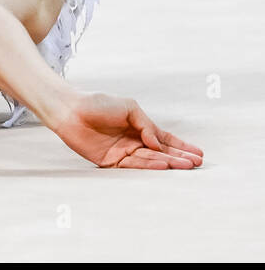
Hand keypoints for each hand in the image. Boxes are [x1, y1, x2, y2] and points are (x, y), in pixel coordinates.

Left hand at [52, 93, 203, 168]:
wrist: (71, 109)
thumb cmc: (98, 104)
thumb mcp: (129, 108)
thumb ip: (146, 124)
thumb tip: (158, 143)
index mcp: (138, 127)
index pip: (164, 139)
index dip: (181, 146)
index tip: (198, 153)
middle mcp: (133, 141)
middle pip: (160, 152)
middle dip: (179, 157)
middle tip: (197, 163)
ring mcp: (122, 152)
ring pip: (150, 159)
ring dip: (168, 163)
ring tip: (186, 165)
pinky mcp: (110, 161)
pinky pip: (133, 165)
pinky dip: (149, 165)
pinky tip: (164, 165)